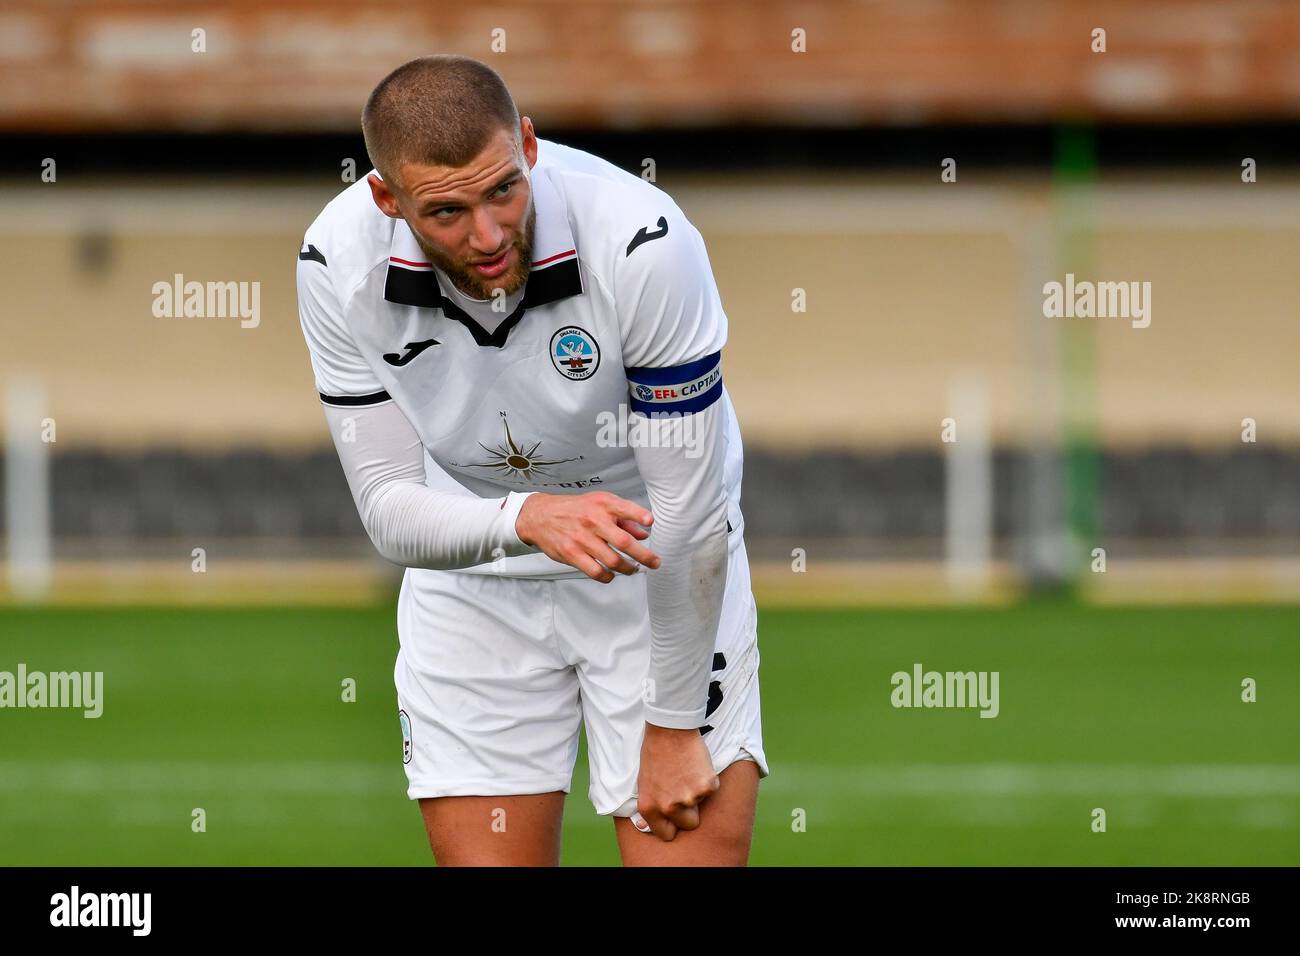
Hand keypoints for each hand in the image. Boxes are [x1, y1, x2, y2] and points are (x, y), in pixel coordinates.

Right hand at [515, 491, 659, 582]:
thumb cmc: (575, 510)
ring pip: (613, 561)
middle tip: (655, 562)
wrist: (541, 516)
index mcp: (602, 505)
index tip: (650, 522)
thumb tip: (643, 533)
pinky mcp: (572, 554)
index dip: (639, 515)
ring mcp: (582, 539)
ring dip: (628, 568)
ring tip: (633, 568)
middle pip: (624, 542)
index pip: (624, 508)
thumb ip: (623, 518)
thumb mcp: (599, 505)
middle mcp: (593, 520)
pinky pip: (596, 572)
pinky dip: (608, 576)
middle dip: (644, 555)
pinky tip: (612, 574)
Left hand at [634, 723, 718, 840]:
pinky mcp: (706, 786)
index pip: (666, 834)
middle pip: (689, 824)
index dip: (673, 825)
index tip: (676, 816)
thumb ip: (650, 805)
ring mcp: (689, 798)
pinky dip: (707, 779)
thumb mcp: (644, 783)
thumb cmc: (654, 753)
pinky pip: (711, 789)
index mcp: (649, 808)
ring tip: (687, 771)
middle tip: (685, 789)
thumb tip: (645, 828)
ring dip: (698, 791)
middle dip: (690, 811)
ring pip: (701, 804)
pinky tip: (696, 765)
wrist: (669, 729)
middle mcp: (668, 807)